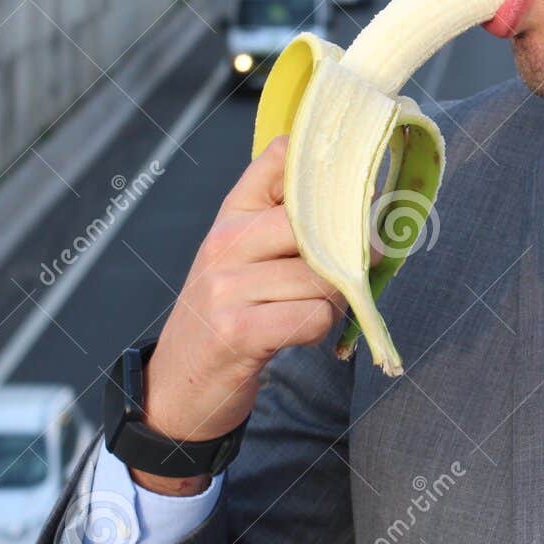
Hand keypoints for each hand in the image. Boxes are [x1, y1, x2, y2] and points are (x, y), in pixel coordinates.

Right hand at [131, 135, 347, 494]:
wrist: (178, 385)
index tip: (356, 193)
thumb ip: (288, 224)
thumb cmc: (227, 313)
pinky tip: (295, 333)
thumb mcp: (245, 257)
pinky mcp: (236, 330)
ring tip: (307, 311)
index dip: (327, 170)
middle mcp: (224, 242)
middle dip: (347, 252)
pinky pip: (313, 317)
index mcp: (231, 214)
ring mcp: (226, 286)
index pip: (281, 158)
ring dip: (332, 300)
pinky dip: (318, 329)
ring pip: (322, 277)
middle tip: (351, 273)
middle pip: (316, 224)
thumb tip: (366, 203)